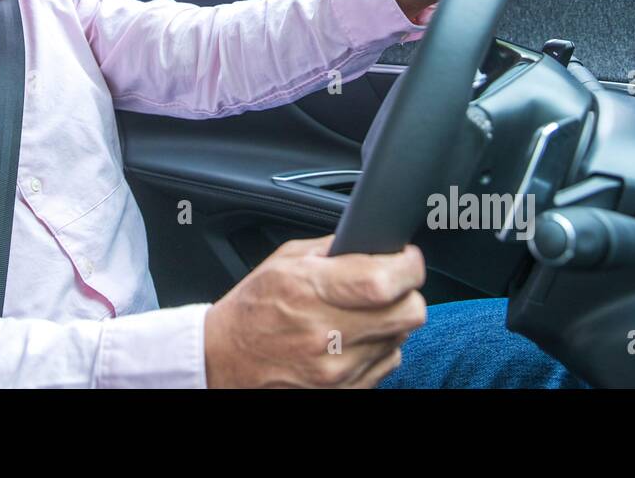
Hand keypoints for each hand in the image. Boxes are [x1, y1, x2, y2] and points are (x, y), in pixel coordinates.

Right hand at [203, 235, 426, 387]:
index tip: (406, 258)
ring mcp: (337, 370)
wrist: (225, 359)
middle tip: (390, 285)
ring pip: (402, 338)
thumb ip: (333, 249)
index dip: (407, 265)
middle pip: (409, 312)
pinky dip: (378, 348)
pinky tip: (354, 338)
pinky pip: (388, 363)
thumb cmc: (253, 308)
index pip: (385, 280)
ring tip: (361, 313)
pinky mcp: (344, 391)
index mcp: (310, 290)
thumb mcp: (285, 261)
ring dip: (390, 322)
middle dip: (406, 292)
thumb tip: (374, 242)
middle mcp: (326, 334)